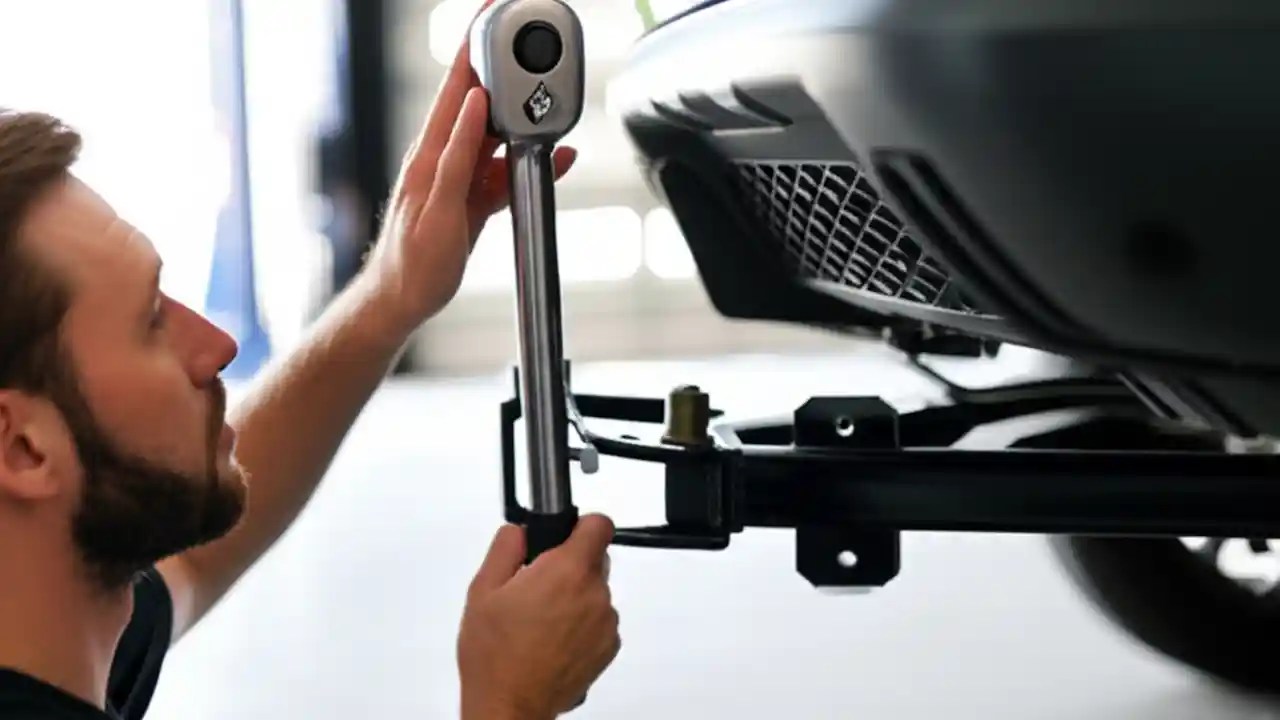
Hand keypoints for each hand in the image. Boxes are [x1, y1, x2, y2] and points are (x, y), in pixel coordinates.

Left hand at [363, 5, 577, 338]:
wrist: (403, 302)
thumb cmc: (412, 264)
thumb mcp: (438, 210)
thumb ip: (457, 156)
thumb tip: (474, 105)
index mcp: (430, 153)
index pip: (455, 85)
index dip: (472, 44)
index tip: (489, 11)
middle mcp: (443, 156)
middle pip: (480, 99)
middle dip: (504, 65)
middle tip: (527, 36)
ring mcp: (460, 176)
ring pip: (500, 134)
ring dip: (525, 115)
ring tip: (551, 96)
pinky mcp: (473, 197)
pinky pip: (507, 170)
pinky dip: (532, 162)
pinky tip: (557, 158)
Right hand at [458, 516, 620, 719]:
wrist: (510, 706)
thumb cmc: (496, 655)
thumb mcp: (483, 589)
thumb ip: (506, 548)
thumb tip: (519, 531)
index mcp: (567, 572)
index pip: (599, 525)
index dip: (581, 525)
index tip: (566, 535)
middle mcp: (594, 594)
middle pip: (595, 559)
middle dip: (569, 565)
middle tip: (537, 585)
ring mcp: (605, 623)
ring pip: (595, 592)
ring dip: (575, 598)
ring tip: (540, 620)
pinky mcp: (608, 648)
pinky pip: (599, 621)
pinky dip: (582, 625)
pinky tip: (552, 639)